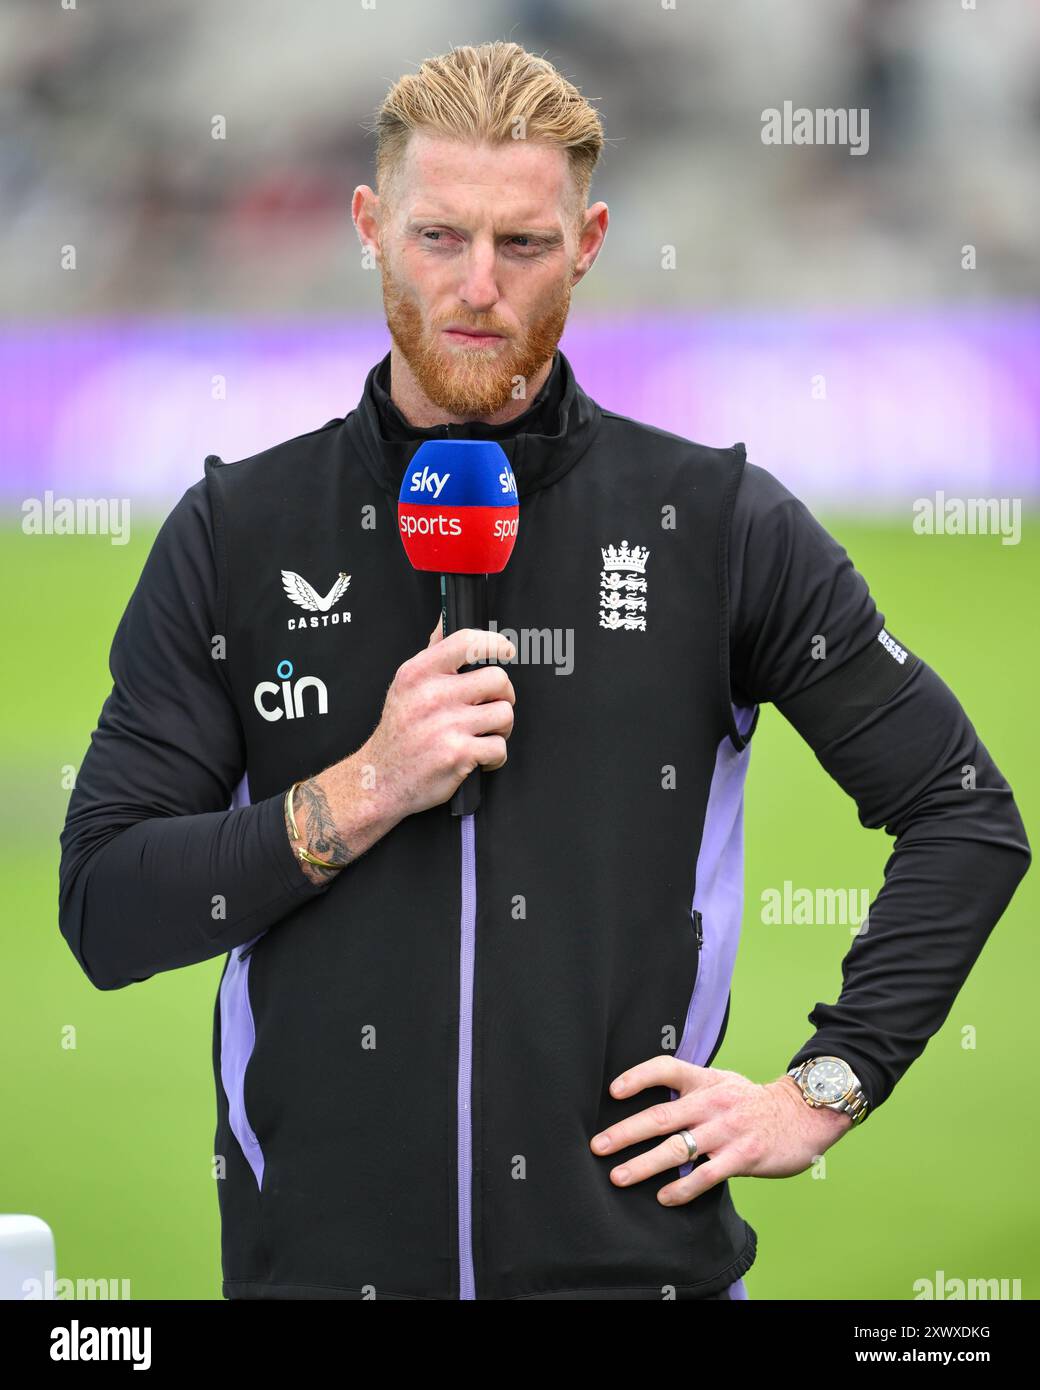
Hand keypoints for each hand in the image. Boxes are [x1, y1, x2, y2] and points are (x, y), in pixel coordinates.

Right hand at [360, 616, 516, 821]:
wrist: (380, 779)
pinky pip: (499, 747)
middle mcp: (432, 695)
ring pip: (505, 714)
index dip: (495, 643)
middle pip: (498, 679)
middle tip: (490, 708)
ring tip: (483, 734)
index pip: (467, 642)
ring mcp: (446, 725)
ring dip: (501, 728)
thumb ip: (431, 651)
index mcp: (418, 673)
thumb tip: (447, 616)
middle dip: (503, 696)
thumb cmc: (399, 731)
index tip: (505, 651)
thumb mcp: (405, 685)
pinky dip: (495, 757)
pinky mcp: (457, 754)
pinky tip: (479, 758)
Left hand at [589, 1057, 853, 1205]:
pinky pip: (706, 1175)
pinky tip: (664, 1197)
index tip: (612, 1091)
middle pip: (662, 1116)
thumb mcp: (723, 1082)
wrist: (805, 1115)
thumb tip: (651, 1103)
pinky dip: (683, 1188)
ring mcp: (727, 1130)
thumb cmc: (754, 1102)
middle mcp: (713, 1102)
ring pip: (678, 1149)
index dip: (638, 1076)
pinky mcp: (743, 1156)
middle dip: (625, 1132)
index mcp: (706, 1080)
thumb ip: (691, 1089)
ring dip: (644, 1164)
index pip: (667, 1068)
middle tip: (598, 1146)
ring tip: (619, 1176)